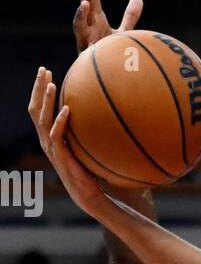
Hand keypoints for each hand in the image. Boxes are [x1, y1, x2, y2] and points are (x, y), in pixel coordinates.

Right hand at [29, 67, 104, 214]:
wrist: (88, 193)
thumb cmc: (89, 169)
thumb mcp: (86, 144)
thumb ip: (87, 128)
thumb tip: (103, 109)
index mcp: (50, 135)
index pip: (39, 107)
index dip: (40, 89)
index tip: (45, 71)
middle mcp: (46, 139)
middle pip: (35, 109)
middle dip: (38, 88)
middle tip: (43, 69)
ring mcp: (51, 148)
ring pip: (42, 119)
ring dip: (46, 100)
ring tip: (52, 84)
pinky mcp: (60, 156)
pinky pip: (56, 135)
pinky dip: (60, 121)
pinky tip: (67, 108)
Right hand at [73, 0, 142, 53]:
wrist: (106, 76)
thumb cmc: (111, 55)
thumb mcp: (122, 32)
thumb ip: (129, 16)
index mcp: (95, 17)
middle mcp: (87, 24)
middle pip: (87, 2)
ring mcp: (84, 37)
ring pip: (79, 20)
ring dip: (84, 8)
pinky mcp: (84, 51)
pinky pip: (81, 37)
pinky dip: (82, 23)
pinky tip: (85, 9)